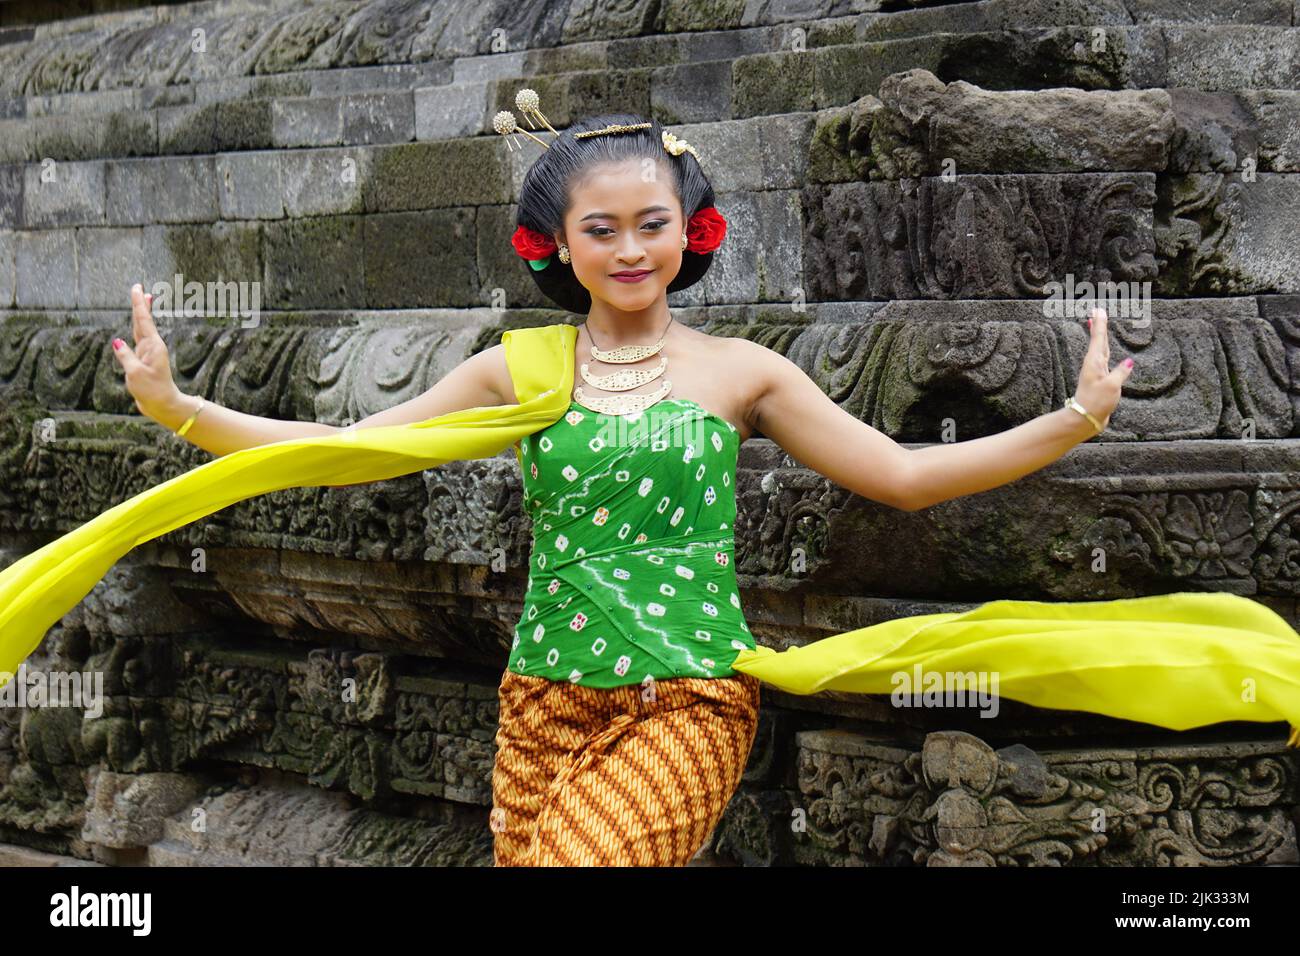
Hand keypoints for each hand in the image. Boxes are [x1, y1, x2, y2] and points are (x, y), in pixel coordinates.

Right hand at [111, 283, 181, 419]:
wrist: (162, 405)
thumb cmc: (151, 390)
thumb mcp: (135, 373)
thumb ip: (126, 356)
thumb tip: (117, 342)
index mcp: (152, 346)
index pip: (143, 320)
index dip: (139, 303)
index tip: (138, 288)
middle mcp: (151, 347)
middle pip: (143, 321)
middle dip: (141, 304)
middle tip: (140, 288)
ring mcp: (148, 354)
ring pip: (141, 330)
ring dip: (141, 315)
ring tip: (143, 300)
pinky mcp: (143, 361)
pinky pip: (137, 342)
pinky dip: (136, 331)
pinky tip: (136, 327)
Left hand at [1072, 307, 1133, 433]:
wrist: (1086, 418)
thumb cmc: (1097, 402)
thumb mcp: (1112, 386)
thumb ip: (1121, 373)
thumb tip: (1129, 362)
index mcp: (1095, 363)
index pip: (1099, 339)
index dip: (1100, 324)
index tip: (1098, 310)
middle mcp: (1094, 365)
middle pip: (1098, 341)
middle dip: (1098, 326)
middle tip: (1097, 311)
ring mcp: (1096, 372)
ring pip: (1100, 350)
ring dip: (1099, 337)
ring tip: (1097, 325)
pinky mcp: (1099, 380)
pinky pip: (1104, 361)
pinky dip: (1104, 351)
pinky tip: (1105, 351)